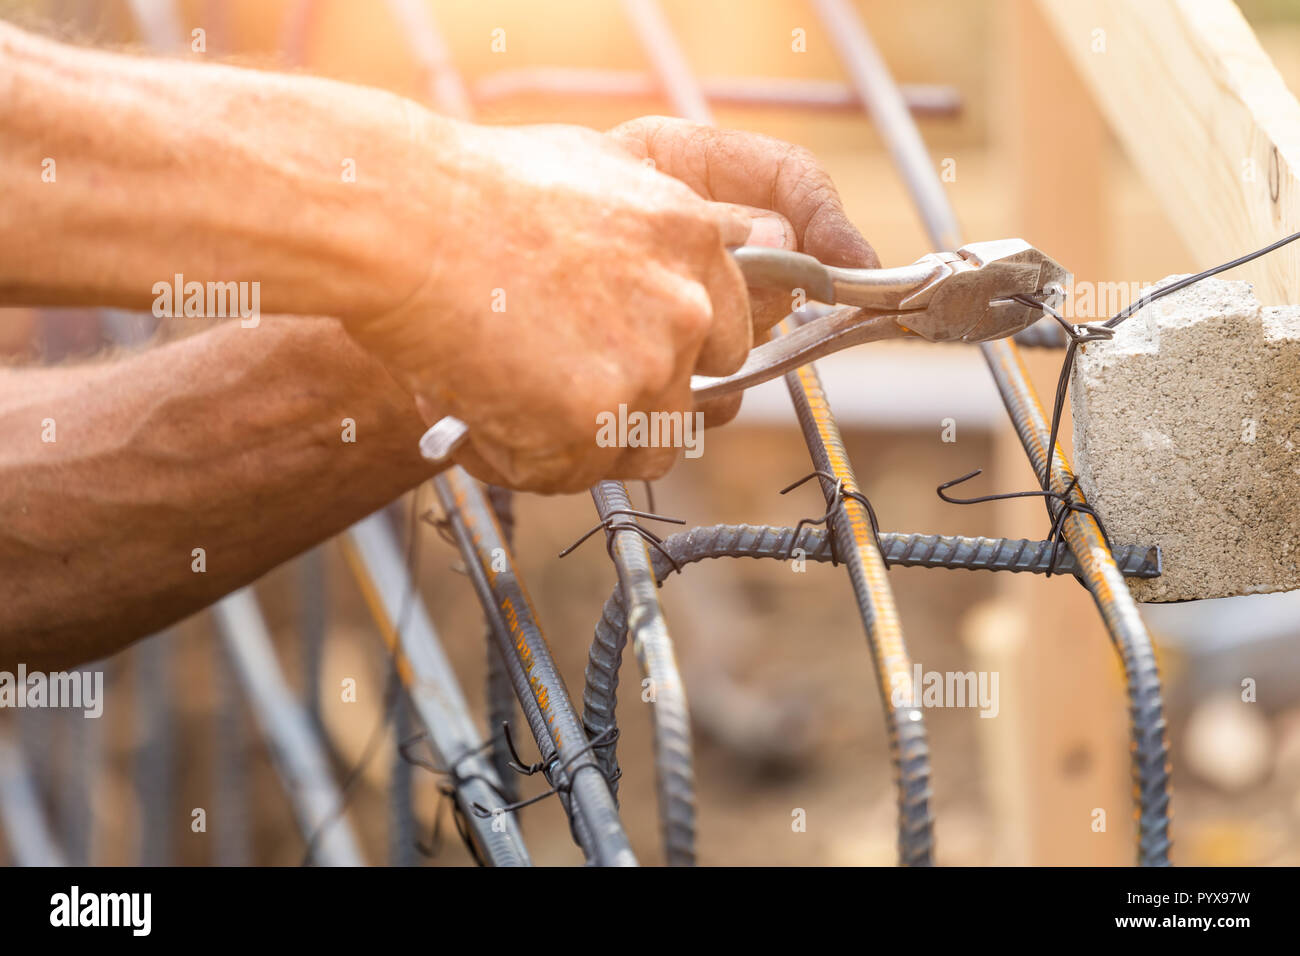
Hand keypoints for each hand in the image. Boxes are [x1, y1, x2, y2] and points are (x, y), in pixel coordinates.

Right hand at [350, 116, 874, 492]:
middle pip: (685, 409)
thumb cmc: (470, 188)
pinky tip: (471, 416)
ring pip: (632, 453)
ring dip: (578, 447)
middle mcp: (685, 308)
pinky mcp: (592, 418)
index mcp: (693, 243)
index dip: (675, 366)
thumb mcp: (593, 172)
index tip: (630, 371)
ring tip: (508, 408)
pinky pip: (564, 473)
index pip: (727, 341)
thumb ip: (651, 234)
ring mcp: (644, 367)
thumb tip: (679, 267)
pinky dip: (514, 459)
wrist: (403, 219)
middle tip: (560, 399)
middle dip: (627, 415)